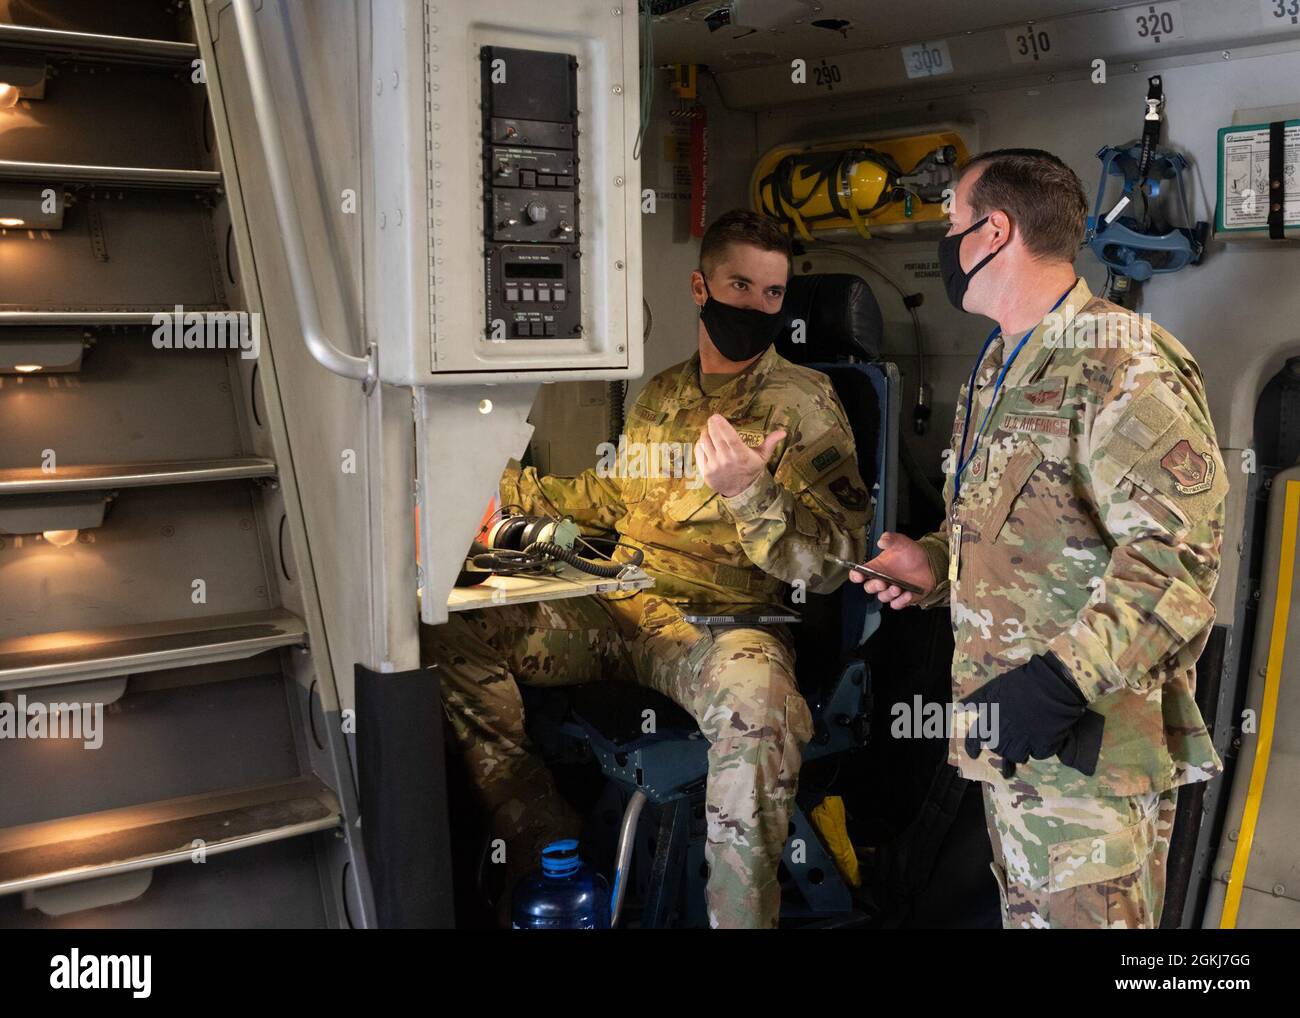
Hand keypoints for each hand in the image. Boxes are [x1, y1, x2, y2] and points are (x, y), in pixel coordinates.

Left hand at [695, 414, 785, 497]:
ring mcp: (715, 466)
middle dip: (711, 425)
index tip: (716, 416)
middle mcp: (727, 460)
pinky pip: (699, 452)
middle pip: (715, 437)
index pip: (730, 437)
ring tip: (709, 429)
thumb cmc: (750, 470)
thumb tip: (783, 432)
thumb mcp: (762, 457)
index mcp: (741, 455)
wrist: (740, 491)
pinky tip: (705, 441)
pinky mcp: (706, 471)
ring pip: (705, 443)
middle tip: (712, 419)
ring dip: (705, 432)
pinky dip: (700, 444)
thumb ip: (770, 443)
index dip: (722, 425)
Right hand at [848, 532, 933, 608]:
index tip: (858, 575)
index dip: (856, 576)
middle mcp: (882, 580)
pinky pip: (896, 604)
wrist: (930, 563)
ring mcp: (891, 590)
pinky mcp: (902, 598)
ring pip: (882, 597)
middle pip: (869, 588)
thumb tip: (882, 540)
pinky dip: (900, 601)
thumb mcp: (901, 542)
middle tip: (881, 582)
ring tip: (897, 588)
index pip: (859, 573)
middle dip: (873, 586)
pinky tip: (907, 594)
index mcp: (877, 567)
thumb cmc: (912, 554)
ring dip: (888, 594)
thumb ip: (891, 539)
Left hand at [961, 653, 1104, 775]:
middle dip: (998, 748)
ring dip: (1016, 754)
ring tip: (1019, 750)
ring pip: (1016, 756)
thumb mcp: (995, 686)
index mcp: (994, 718)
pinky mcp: (1045, 743)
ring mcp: (1027, 739)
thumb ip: (977, 699)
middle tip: (1003, 745)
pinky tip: (1038, 745)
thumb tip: (959, 708)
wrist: (1054, 685)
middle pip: (998, 748)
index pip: (977, 737)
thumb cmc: (1022, 682)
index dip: (972, 747)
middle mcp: (1008, 732)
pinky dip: (1037, 751)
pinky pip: (1038, 754)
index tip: (972, 755)